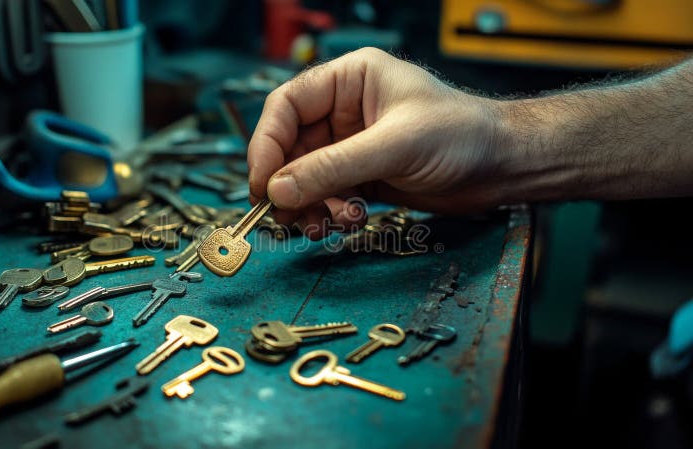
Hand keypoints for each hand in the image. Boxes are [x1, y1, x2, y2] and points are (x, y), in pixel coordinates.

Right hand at [247, 47, 513, 238]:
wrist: (504, 167)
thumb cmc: (463, 135)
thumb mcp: (396, 145)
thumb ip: (334, 167)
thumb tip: (278, 188)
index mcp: (350, 79)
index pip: (287, 106)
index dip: (267, 144)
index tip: (262, 183)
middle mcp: (344, 110)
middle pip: (290, 146)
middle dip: (287, 183)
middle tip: (287, 214)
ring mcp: (352, 145)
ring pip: (304, 176)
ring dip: (307, 204)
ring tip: (325, 223)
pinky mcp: (361, 176)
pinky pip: (325, 195)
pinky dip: (326, 212)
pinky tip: (346, 220)